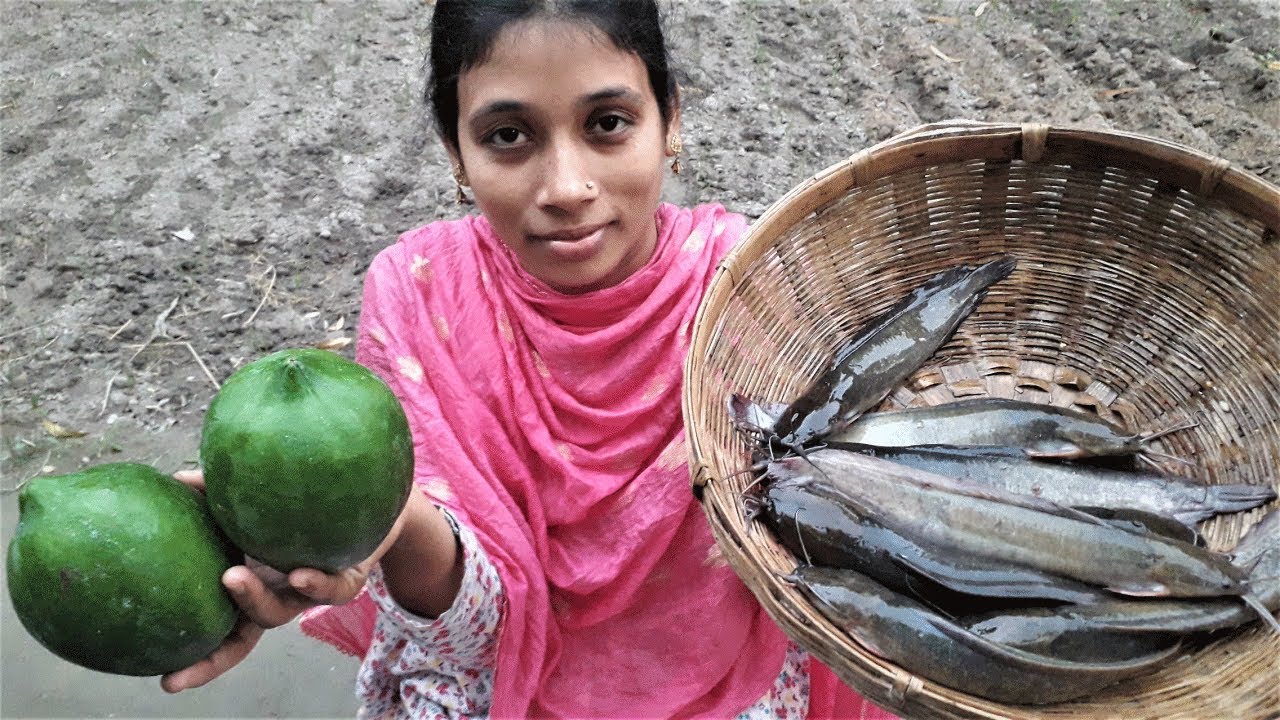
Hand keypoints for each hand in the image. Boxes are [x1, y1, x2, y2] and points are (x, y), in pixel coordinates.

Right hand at [162, 469, 409, 691]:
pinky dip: (315, 583)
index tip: (163, 682)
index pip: (218, 629)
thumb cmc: (303, 505)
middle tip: (178, 672)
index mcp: (251, 584)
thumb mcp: (254, 499)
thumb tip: (176, 479)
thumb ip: (216, 493)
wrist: (370, 496)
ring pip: (280, 611)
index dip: (197, 658)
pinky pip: (332, 588)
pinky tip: (298, 574)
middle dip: (213, 660)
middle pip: (243, 639)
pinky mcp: (348, 579)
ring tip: (232, 577)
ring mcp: (310, 591)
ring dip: (254, 598)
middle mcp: (278, 596)